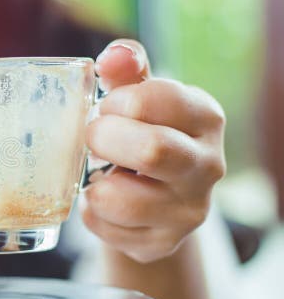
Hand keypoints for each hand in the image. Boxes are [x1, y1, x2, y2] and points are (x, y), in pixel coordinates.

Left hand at [82, 39, 226, 263]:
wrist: (154, 194)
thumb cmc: (142, 130)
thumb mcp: (138, 95)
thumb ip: (126, 69)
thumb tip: (114, 55)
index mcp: (204, 118)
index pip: (157, 98)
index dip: (117, 101)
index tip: (107, 106)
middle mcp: (208, 166)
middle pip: (152, 150)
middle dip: (105, 139)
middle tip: (94, 138)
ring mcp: (189, 211)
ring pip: (120, 198)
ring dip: (94, 181)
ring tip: (99, 173)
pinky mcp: (160, 243)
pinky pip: (104, 226)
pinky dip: (90, 211)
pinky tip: (104, 200)